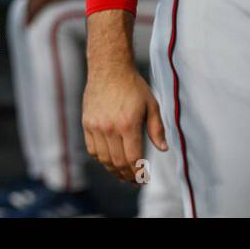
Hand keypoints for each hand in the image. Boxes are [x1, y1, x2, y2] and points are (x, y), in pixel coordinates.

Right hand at [82, 61, 167, 183]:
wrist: (109, 69)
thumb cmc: (133, 85)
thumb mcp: (151, 104)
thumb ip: (156, 128)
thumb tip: (163, 148)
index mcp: (128, 124)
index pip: (133, 158)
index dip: (138, 172)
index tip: (143, 178)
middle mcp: (110, 128)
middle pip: (117, 162)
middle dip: (127, 175)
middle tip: (134, 180)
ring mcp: (96, 126)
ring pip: (103, 159)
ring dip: (113, 170)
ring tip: (122, 173)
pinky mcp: (87, 123)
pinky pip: (92, 149)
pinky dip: (101, 158)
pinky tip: (109, 159)